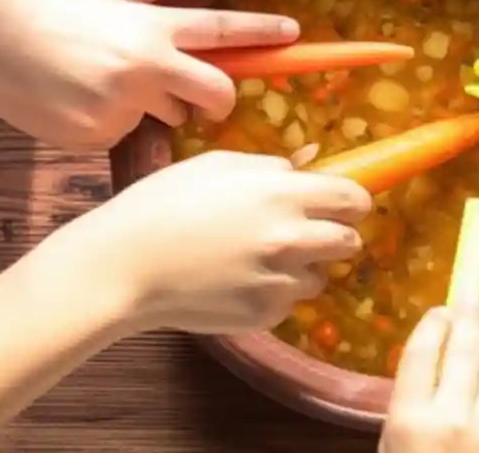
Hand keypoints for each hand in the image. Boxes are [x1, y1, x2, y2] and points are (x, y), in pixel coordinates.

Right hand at [0, 0, 298, 150]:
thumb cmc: (48, 9)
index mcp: (152, 26)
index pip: (223, 30)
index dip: (263, 33)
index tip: (294, 33)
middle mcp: (145, 66)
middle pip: (216, 95)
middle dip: (219, 100)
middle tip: (203, 98)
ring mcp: (123, 104)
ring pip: (169, 119)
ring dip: (155, 108)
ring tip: (106, 83)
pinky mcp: (98, 134)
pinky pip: (125, 137)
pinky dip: (112, 126)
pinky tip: (79, 103)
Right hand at [51, 151, 369, 333]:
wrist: (124, 264)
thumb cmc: (164, 202)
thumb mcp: (218, 165)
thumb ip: (272, 166)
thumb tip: (310, 162)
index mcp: (284, 194)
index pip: (354, 200)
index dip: (351, 202)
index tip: (339, 204)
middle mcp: (292, 240)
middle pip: (349, 242)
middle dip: (333, 236)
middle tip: (302, 233)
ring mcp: (280, 282)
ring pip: (319, 278)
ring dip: (302, 269)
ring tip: (258, 260)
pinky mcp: (264, 315)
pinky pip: (287, 304)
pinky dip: (272, 294)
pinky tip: (236, 282)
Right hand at [380, 306, 478, 452]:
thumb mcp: (389, 443)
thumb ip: (406, 403)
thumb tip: (431, 361)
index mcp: (410, 419)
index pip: (423, 354)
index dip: (433, 325)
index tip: (440, 309)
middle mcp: (452, 418)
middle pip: (463, 353)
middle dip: (468, 318)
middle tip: (472, 294)